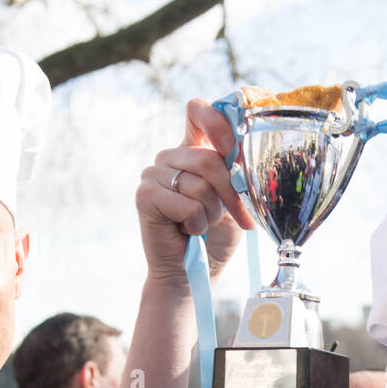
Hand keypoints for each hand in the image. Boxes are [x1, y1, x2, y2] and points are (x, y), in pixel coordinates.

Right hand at [136, 97, 256, 288]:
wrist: (192, 274)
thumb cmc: (214, 237)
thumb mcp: (233, 201)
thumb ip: (235, 175)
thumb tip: (241, 154)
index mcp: (193, 151)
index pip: (199, 113)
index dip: (218, 121)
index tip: (234, 146)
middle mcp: (170, 157)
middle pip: (209, 159)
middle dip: (232, 194)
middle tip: (241, 218)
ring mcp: (154, 174)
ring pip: (200, 185)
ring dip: (212, 214)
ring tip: (202, 225)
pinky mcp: (145, 195)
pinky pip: (187, 204)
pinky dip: (197, 223)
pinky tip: (187, 231)